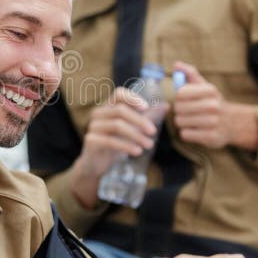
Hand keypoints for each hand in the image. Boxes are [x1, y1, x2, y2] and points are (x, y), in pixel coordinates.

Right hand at [71, 87, 163, 208]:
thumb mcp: (133, 128)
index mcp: (108, 107)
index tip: (146, 108)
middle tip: (153, 132)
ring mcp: (93, 126)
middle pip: (120, 110)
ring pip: (116, 125)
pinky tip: (137, 152)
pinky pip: (110, 140)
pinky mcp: (91, 140)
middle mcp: (98, 114)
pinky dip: (126, 146)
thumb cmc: (116, 143)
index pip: (118, 94)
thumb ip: (147, 117)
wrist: (97, 164)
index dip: (132, 98)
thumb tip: (166, 106)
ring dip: (136, 135)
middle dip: (140, 121)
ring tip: (149, 145)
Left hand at [172, 61, 257, 150]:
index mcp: (210, 90)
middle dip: (180, 110)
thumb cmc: (211, 102)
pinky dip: (187, 133)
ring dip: (183, 122)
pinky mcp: (211, 137)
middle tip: (188, 111)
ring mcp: (214, 122)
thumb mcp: (204, 86)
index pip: (180, 93)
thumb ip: (189, 73)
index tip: (185, 98)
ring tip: (193, 120)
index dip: (179, 97)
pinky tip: (197, 130)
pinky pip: (185, 134)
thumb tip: (177, 64)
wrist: (232, 123)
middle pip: (178, 108)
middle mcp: (214, 106)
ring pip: (180, 122)